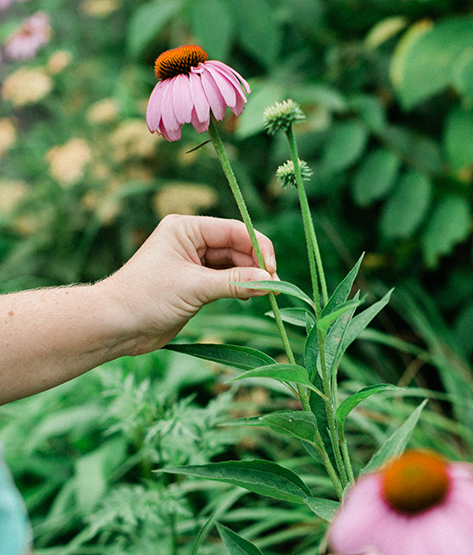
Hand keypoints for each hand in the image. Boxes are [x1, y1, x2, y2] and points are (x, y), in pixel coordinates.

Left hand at [98, 214, 277, 354]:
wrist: (116, 326)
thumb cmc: (146, 298)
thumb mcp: (194, 287)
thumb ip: (235, 282)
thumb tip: (270, 281)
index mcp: (186, 228)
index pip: (233, 230)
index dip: (257, 246)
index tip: (272, 269)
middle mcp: (190, 241)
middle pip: (236, 247)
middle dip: (255, 265)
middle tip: (274, 286)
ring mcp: (193, 264)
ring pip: (233, 266)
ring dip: (249, 278)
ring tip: (265, 293)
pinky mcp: (195, 285)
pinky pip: (225, 282)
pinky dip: (239, 288)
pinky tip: (250, 297)